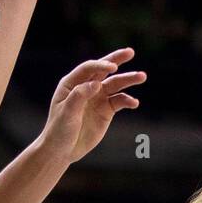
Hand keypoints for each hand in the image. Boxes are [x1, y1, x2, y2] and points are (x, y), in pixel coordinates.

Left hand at [39, 49, 144, 163]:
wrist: (63, 150)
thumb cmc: (59, 130)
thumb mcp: (66, 113)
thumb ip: (80, 96)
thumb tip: (96, 83)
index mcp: (72, 83)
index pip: (89, 69)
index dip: (101, 66)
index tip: (113, 68)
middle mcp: (86, 87)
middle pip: (104, 70)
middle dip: (117, 60)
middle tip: (130, 52)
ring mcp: (97, 98)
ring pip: (115, 84)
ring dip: (128, 80)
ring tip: (142, 76)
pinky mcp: (106, 110)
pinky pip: (119, 101)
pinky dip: (128, 100)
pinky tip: (134, 103)